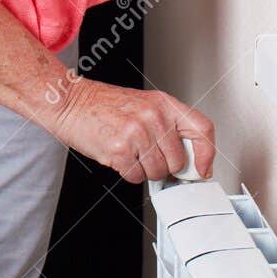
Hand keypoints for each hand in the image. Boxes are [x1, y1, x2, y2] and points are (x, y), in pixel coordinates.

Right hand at [45, 76, 215, 185]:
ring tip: (130, 153)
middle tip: (148, 157)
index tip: (202, 168)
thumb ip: (167, 126)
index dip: (207, 153)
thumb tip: (188, 158)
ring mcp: (137, 132)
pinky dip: (128, 173)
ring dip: (144, 171)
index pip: (202, 129)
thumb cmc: (103, 104)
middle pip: (178, 161)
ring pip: (158, 172)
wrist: (69, 101)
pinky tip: (119, 157)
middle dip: (165, 167)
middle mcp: (153, 116)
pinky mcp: (120, 149)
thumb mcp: (143, 104)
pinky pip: (136, 176)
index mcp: (163, 103)